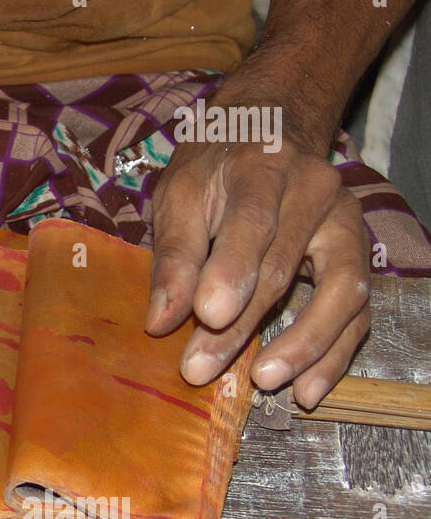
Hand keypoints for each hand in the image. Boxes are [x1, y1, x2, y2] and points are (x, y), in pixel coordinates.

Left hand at [147, 92, 370, 409]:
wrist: (270, 131)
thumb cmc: (214, 167)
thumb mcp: (179, 194)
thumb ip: (173, 255)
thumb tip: (160, 321)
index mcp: (262, 166)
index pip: (251, 222)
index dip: (230, 272)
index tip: (206, 316)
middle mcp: (315, 191)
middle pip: (284, 266)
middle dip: (242, 325)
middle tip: (201, 368)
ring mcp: (345, 223)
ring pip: (340, 291)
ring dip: (302, 345)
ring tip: (264, 381)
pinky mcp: (358, 254)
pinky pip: (357, 310)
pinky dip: (334, 352)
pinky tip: (307, 388)